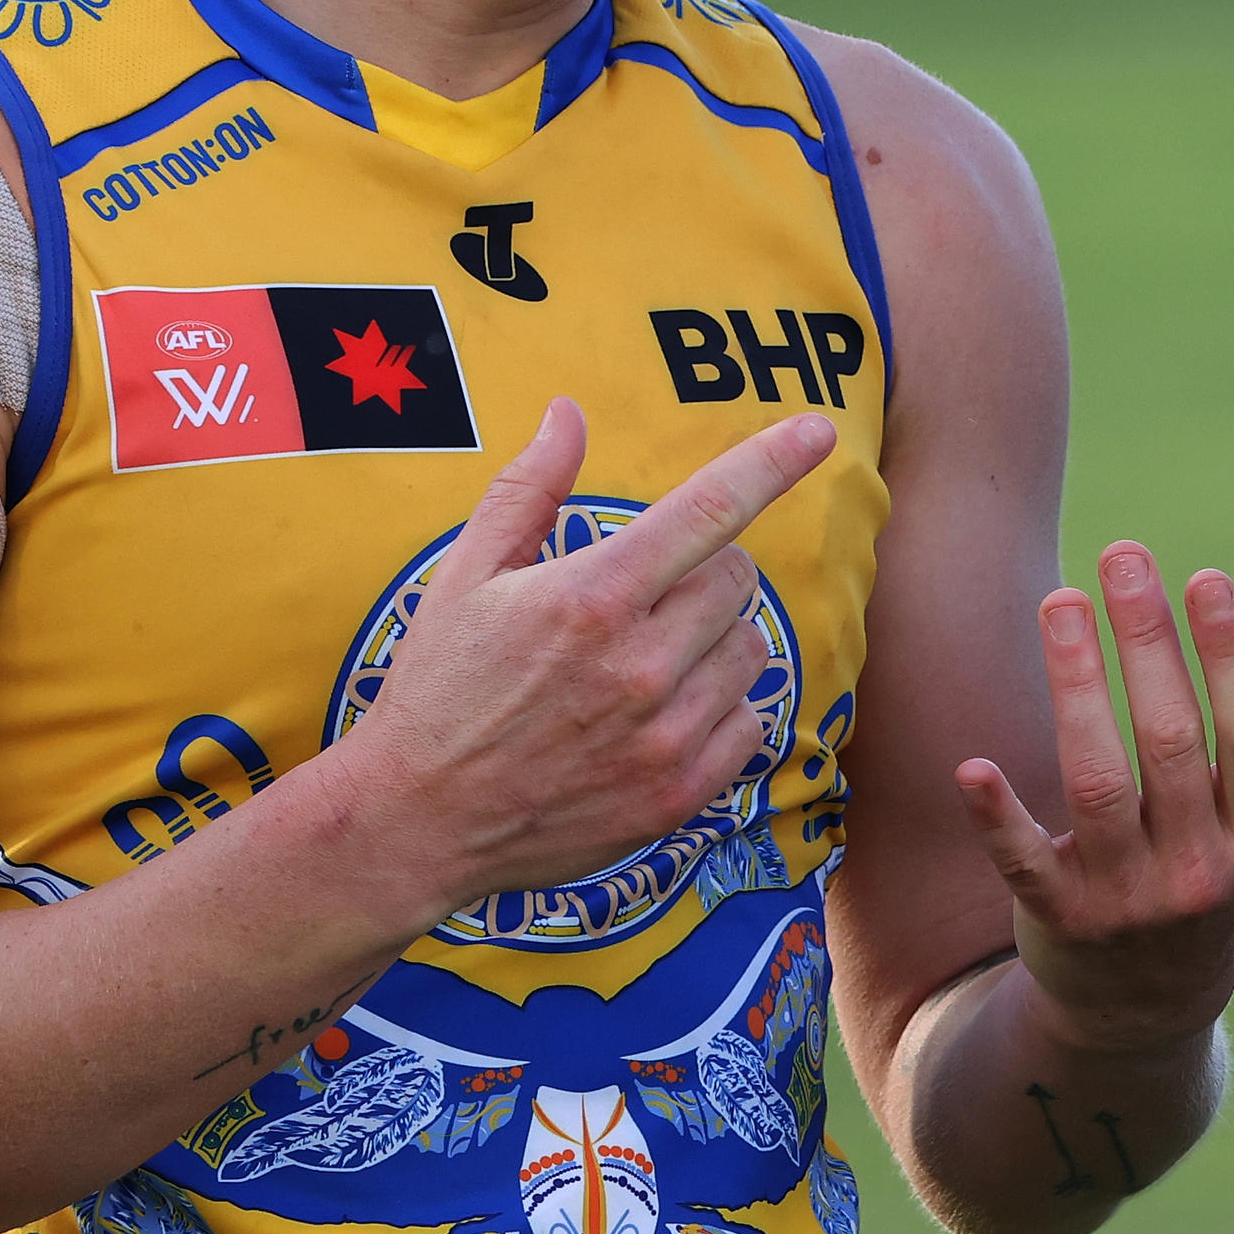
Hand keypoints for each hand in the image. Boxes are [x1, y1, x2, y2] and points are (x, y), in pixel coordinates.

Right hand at [326, 397, 827, 922]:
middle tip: (646, 598)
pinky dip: (722, 711)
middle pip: (737, 577)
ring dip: (714, 642)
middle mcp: (639, 663)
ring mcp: (664, 735)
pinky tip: (660, 717)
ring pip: (751, 649)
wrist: (416, 823)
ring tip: (644, 662)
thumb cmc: (438, 689)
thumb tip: (568, 411)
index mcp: (591, 596)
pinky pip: (752, 723)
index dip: (771, 461)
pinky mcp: (678, 794)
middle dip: (704, 572)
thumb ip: (528, 488)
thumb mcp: (465, 576)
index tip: (817, 428)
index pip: (708, 510)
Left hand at [955, 543, 1233, 1056]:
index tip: (1204, 579)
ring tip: (1061, 603)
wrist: (1143, 1005)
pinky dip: (998, 819)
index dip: (1232, 656)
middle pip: (1171, 743)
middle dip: (1145, 643)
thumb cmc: (1228, 874)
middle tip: (1122, 555)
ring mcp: (1129, 900)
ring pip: (1099, 783)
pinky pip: (1023, 865)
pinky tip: (973, 767)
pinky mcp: (1058, 920)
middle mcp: (1203, 872)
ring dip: (1077, 689)